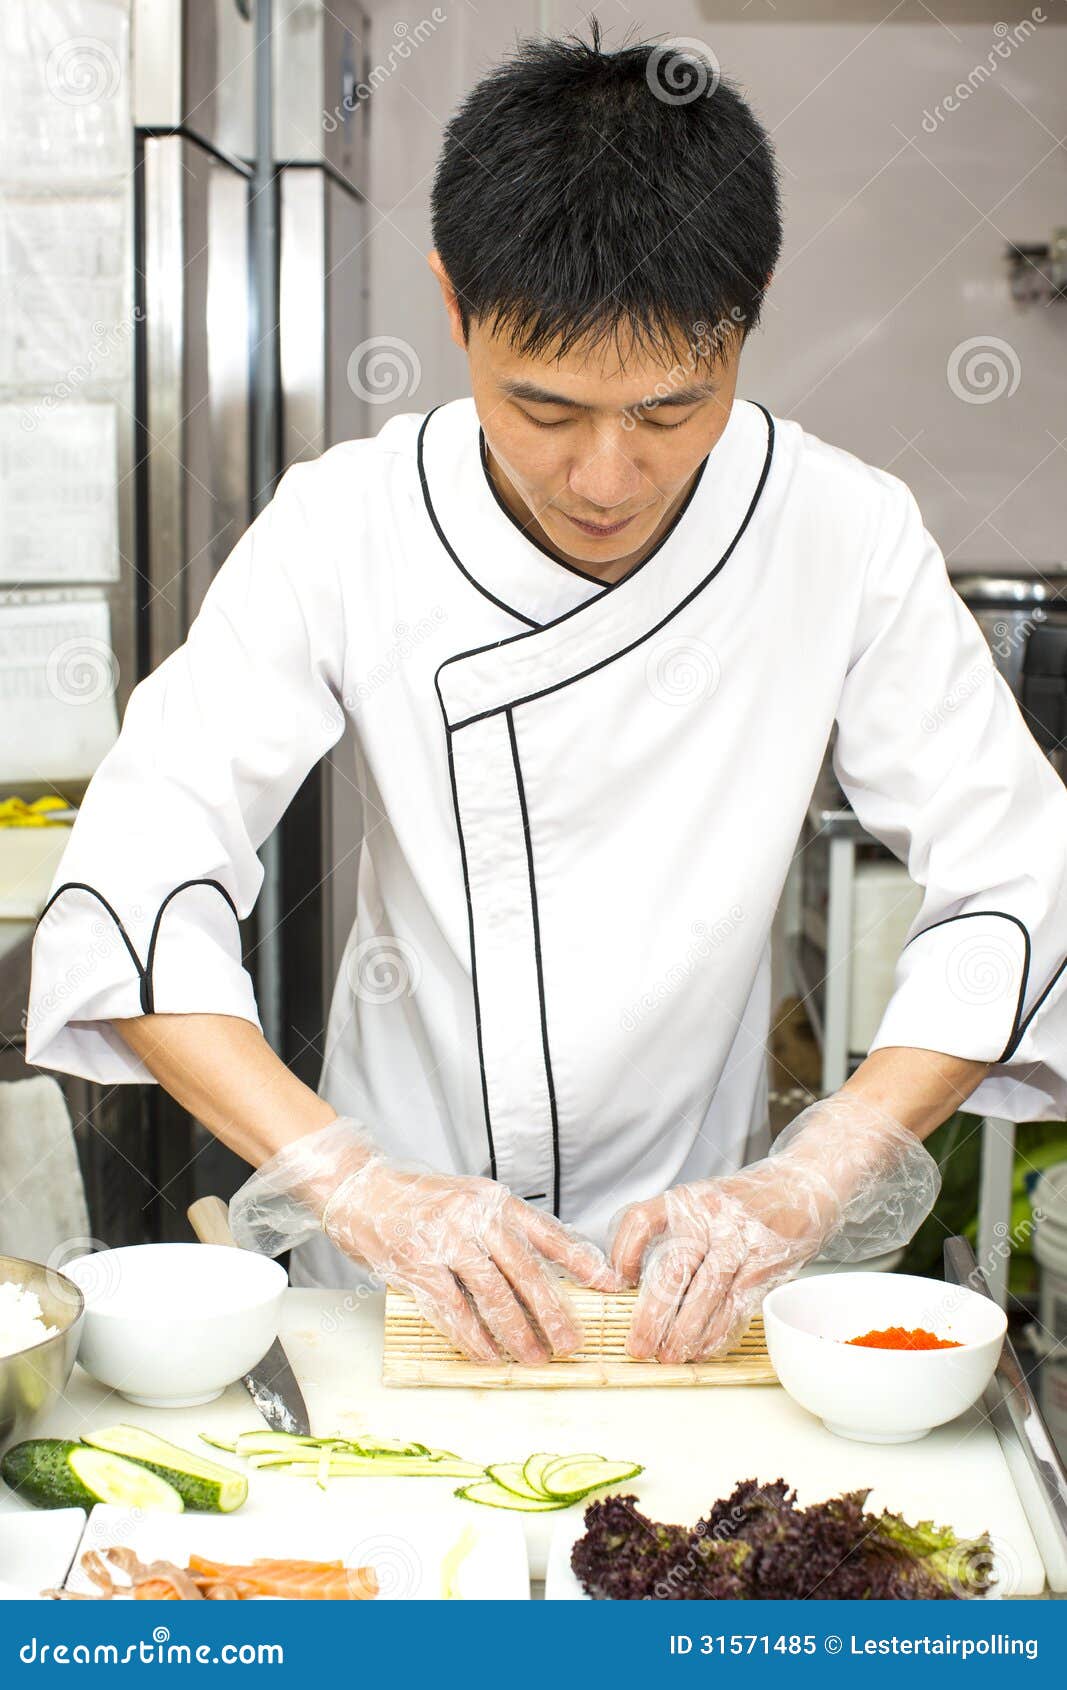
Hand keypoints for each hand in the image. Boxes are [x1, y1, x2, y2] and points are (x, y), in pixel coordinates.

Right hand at [324, 1158, 619, 1361]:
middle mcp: (475, 1217)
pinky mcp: (417, 1263)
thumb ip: (499, 1228)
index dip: (580, 1261)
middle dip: (553, 1312)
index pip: (547, 1232)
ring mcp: (445, 1240)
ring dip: (516, 1332)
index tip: (608, 1285)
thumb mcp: (467, 1200)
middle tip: (571, 1343)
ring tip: (533, 1358)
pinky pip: (452, 1309)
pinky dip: (471, 1337)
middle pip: (526, 1271)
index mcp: (493, 1200)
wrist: (360, 1187)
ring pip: (493, 1295)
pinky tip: (485, 1355)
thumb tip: (540, 1271)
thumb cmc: (415, 1199)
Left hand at [610, 1095, 939, 1364]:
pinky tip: (706, 1348)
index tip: (616, 1283)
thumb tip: (629, 1275)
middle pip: (674, 1269)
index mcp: (688, 1199)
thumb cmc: (745, 1200)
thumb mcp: (702, 1199)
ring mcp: (743, 1239)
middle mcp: (712, 1216)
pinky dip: (720, 1332)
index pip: (642, 1219)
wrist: (805, 1182)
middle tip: (640, 1347)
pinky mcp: (769, 1262)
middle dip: (654, 1315)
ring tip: (670, 1357)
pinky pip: (739, 1304)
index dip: (623, 1252)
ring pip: (708, 1293)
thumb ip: (670, 1228)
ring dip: (687, 1332)